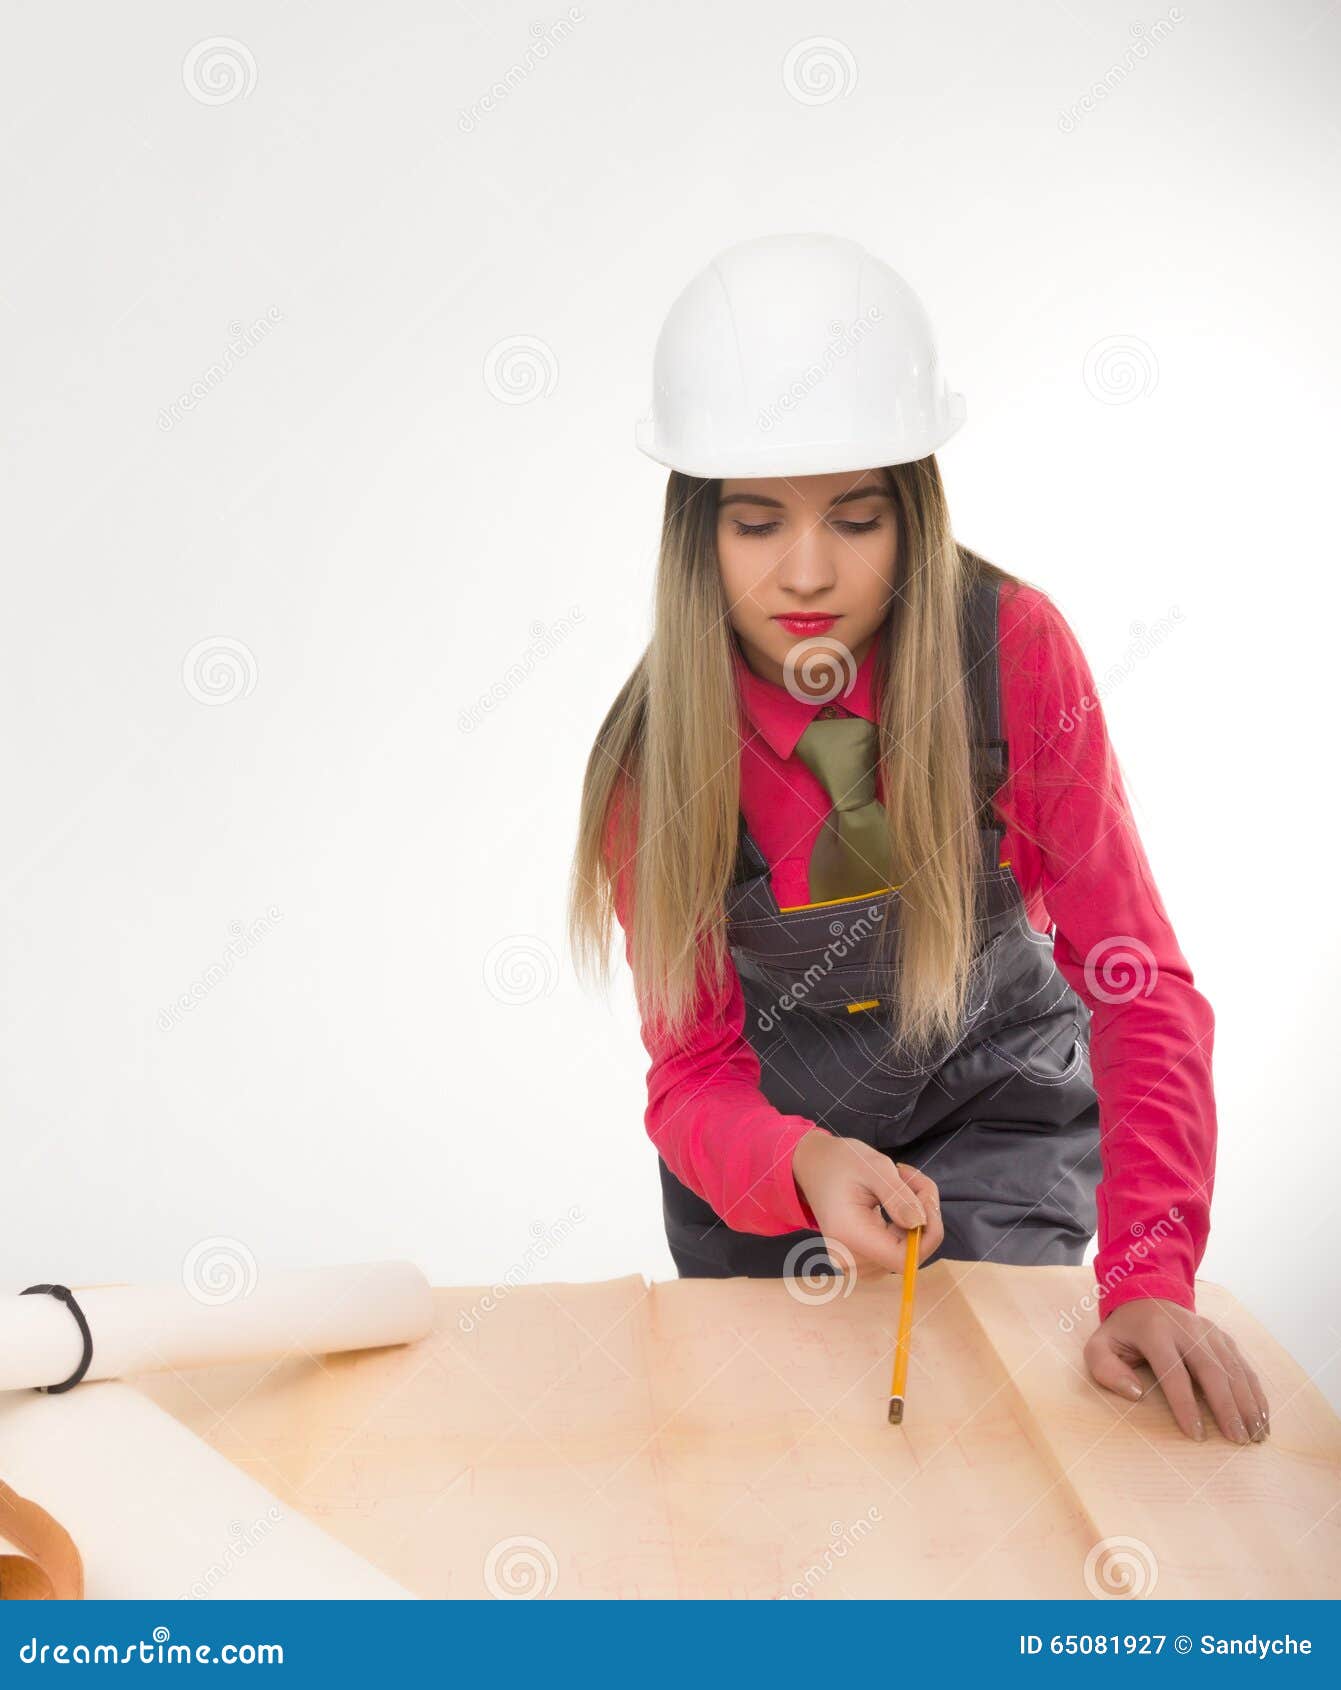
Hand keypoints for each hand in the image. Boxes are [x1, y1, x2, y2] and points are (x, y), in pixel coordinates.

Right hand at [791, 1130, 943, 1276]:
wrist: (813, 1166)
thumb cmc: (841, 1162)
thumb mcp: (874, 1167)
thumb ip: (898, 1196)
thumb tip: (920, 1224)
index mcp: (849, 1236)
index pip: (903, 1259)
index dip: (927, 1236)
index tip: (928, 1201)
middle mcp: (849, 1258)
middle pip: (908, 1255)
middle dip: (923, 1218)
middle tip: (913, 1179)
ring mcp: (854, 1263)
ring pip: (906, 1252)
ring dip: (916, 1220)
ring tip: (902, 1185)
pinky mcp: (861, 1259)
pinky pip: (895, 1250)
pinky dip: (905, 1226)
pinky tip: (896, 1201)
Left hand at [1084, 1297, 1269, 1443]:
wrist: (1146, 1295)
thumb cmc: (1123, 1332)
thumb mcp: (1100, 1346)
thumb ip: (1106, 1369)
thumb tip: (1135, 1394)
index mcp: (1154, 1331)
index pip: (1173, 1371)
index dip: (1185, 1404)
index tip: (1197, 1435)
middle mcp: (1187, 1328)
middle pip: (1211, 1370)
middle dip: (1227, 1407)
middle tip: (1237, 1440)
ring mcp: (1209, 1331)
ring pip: (1233, 1369)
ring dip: (1248, 1403)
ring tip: (1255, 1437)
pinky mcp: (1223, 1337)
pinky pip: (1243, 1366)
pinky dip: (1256, 1393)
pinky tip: (1262, 1419)